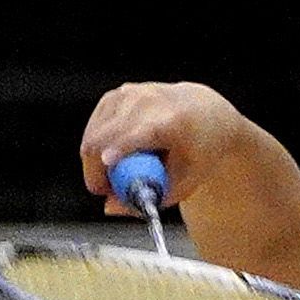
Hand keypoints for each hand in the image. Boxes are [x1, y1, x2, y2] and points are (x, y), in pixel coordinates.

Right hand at [79, 80, 264, 214]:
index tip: (104, 175)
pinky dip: (97, 145)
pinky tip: (113, 155)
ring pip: (95, 133)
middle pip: (108, 134)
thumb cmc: (197, 152)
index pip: (138, 134)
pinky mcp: (118, 94)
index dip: (119, 151)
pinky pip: (95, 126)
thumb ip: (148, 199)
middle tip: (104, 191)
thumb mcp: (183, 184)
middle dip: (96, 170)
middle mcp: (150, 100)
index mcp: (173, 121)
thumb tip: (110, 206)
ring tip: (115, 175)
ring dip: (95, 161)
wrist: (204, 114)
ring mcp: (131, 93)